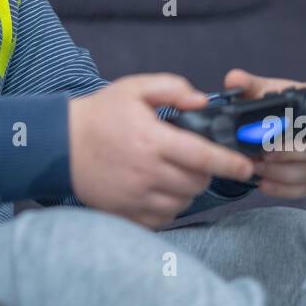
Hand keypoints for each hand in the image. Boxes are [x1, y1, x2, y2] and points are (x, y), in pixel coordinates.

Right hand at [69, 73, 257, 229]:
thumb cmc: (100, 115)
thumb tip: (202, 101)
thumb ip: (172, 88)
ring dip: (188, 189)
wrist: (60, 144)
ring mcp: (137, 196)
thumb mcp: (134, 88)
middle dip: (205, 172)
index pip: (203, 157)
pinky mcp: (128, 213)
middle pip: (197, 182)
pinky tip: (160, 188)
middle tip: (194, 158)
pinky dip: (170, 206)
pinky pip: (165, 217)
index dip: (230, 163)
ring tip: (174, 171)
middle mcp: (147, 172)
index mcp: (152, 140)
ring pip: (183, 201)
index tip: (246, 166)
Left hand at [222, 68, 305, 199]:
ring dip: (281, 172)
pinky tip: (263, 183)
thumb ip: (244, 85)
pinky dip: (283, 188)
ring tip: (255, 167)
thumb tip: (233, 79)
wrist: (260, 133)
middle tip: (262, 152)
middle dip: (289, 151)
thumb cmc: (264, 107)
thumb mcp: (254, 93)